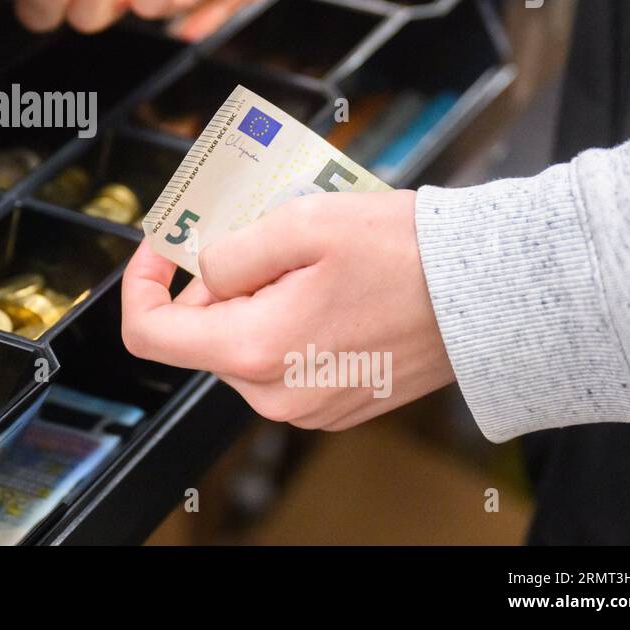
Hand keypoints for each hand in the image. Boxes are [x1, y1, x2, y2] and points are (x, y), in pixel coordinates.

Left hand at [121, 190, 453, 429]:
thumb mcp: (300, 223)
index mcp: (256, 351)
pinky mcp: (333, 403)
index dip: (141, 283)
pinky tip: (329, 288)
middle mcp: (274, 394)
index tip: (163, 247)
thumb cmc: (405, 255)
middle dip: (217, 280)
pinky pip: (281, 358)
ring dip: (256, 296)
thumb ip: (229, 251)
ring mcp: (305, 406)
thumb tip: (199, 270)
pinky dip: (287, 319)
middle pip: (202, 332)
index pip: (149, 333)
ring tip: (307, 259)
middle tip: (259, 234)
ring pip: (242, 343)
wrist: (487, 295)